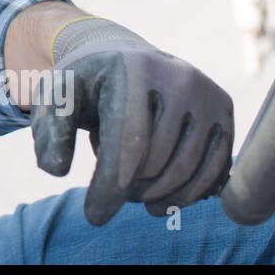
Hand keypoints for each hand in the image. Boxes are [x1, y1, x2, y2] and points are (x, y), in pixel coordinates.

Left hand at [29, 17, 233, 225]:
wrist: (126, 58)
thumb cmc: (87, 84)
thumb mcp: (57, 96)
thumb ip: (50, 130)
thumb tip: (56, 169)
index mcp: (134, 69)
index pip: (128, 143)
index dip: (110, 188)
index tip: (94, 216)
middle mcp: (179, 77)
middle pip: (157, 162)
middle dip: (129, 188)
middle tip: (111, 182)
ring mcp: (207, 94)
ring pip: (187, 172)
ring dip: (155, 194)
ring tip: (132, 185)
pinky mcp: (224, 111)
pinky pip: (214, 171)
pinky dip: (188, 195)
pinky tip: (161, 199)